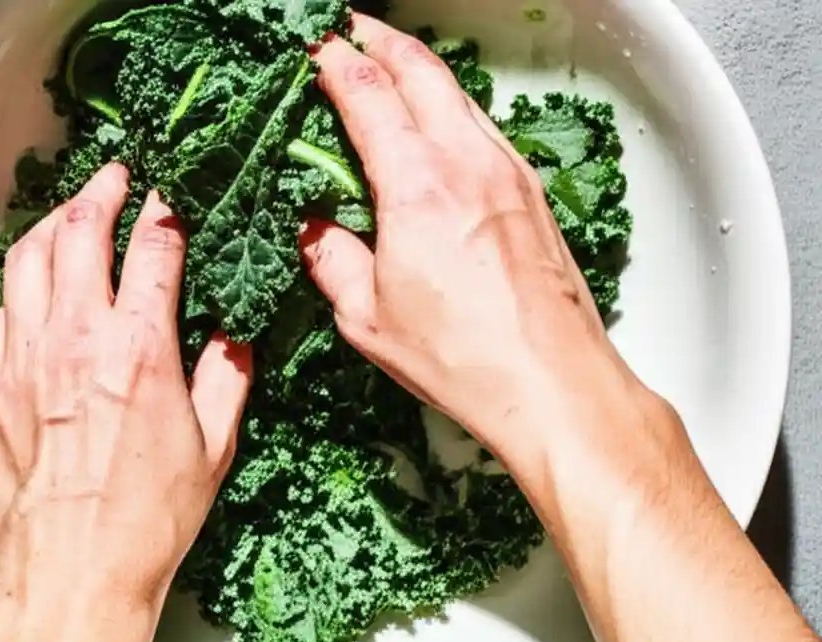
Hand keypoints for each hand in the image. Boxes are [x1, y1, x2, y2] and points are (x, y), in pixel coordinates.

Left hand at [0, 163, 252, 641]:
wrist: (74, 574)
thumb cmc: (143, 523)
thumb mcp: (213, 447)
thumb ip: (226, 378)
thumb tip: (232, 341)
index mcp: (138, 349)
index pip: (151, 246)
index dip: (164, 210)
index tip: (170, 198)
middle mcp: (74, 343)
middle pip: (78, 232)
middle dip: (100, 191)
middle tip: (114, 178)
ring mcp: (22, 362)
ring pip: (26, 262)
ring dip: (51, 226)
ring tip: (69, 216)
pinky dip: (19, 291)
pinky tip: (32, 294)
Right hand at [303, 16, 641, 479]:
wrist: (552, 383)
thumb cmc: (467, 357)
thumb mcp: (366, 315)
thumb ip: (330, 259)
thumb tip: (311, 229)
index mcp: (417, 185)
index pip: (367, 92)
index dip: (332, 59)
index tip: (311, 46)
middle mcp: (467, 162)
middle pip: (420, 68)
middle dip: (378, 39)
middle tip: (347, 29)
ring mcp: (507, 171)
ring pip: (456, 91)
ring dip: (416, 68)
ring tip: (386, 65)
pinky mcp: (531, 191)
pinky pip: (482, 125)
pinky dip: (449, 106)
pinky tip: (435, 123)